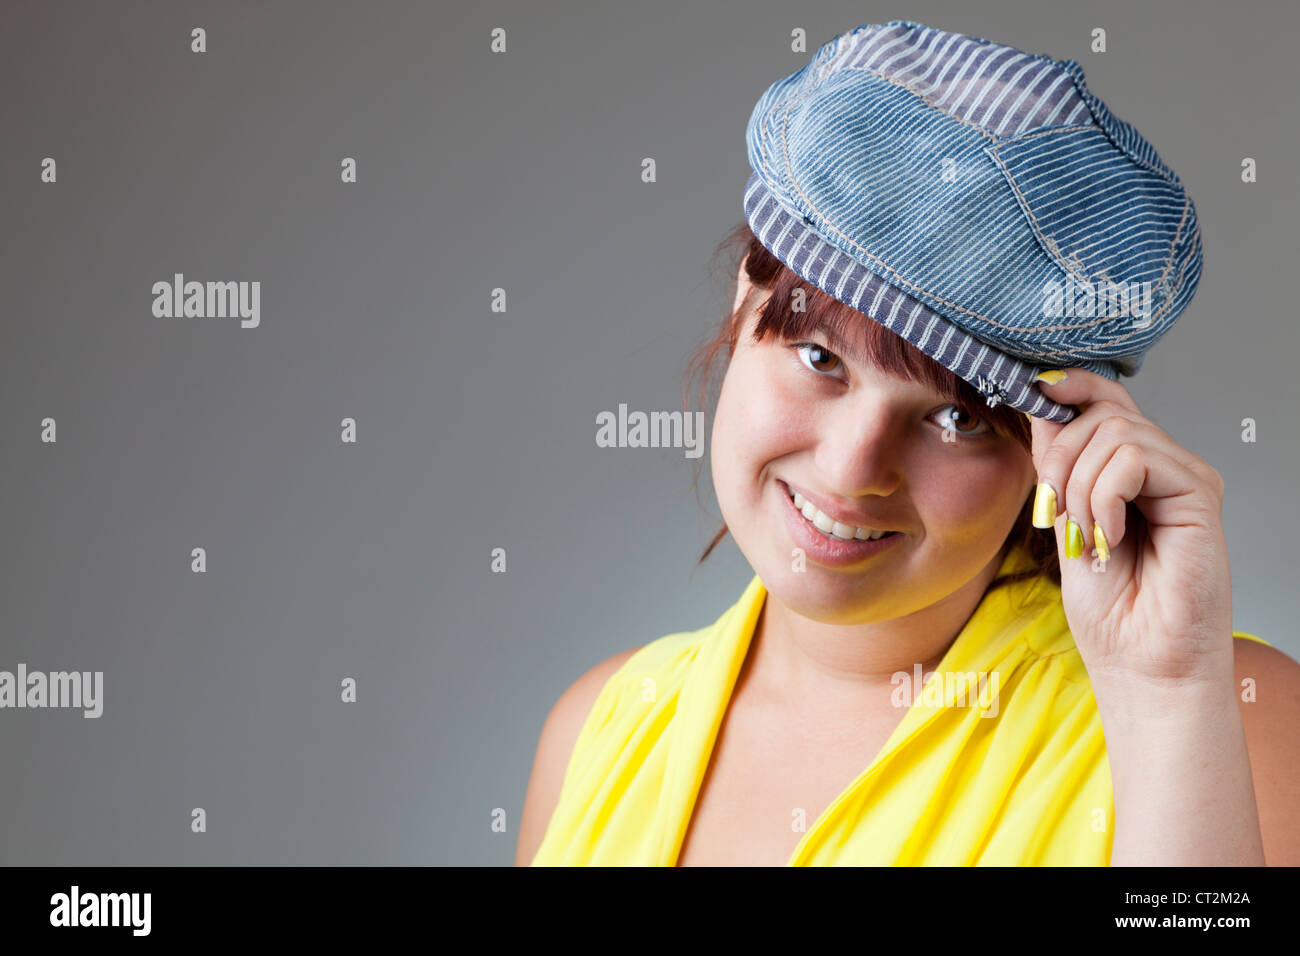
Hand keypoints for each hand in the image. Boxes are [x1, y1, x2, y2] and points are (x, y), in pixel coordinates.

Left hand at [1027, 369, 1233, 687]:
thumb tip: (1042, 407)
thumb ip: (1060, 465)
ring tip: (1088, 537)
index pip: (1105, 402)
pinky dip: (1105, 498)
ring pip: (1114, 433)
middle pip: (1102, 412)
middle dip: (1059, 459)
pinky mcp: (1199, 492)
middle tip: (1057, 514)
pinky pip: (1134, 459)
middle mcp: (1161, 467)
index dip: (1071, 386)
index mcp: (1130, 471)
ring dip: (1080, 488)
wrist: (1142, 663)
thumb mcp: (1066, 522)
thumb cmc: (1110, 610)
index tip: (1035, 388)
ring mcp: (1183, 476)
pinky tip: (1112, 538)